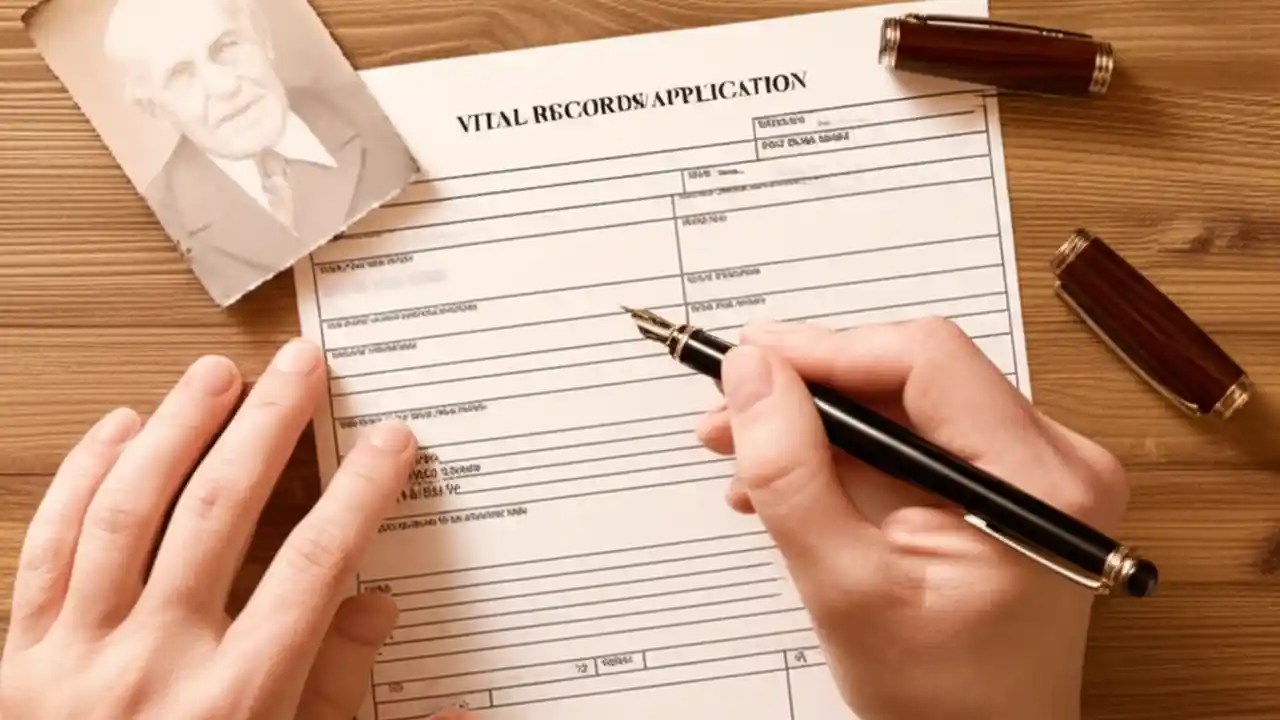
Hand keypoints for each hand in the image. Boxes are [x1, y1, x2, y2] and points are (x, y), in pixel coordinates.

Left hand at [2, 340, 417, 718]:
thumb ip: (337, 700)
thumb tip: (385, 620)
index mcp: (236, 704)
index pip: (313, 569)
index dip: (359, 494)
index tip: (389, 443)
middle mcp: (154, 668)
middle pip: (218, 513)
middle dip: (269, 426)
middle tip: (300, 367)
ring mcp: (75, 658)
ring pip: (126, 510)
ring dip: (175, 428)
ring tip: (214, 375)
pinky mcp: (16, 657)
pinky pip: (47, 546)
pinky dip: (82, 477)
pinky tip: (116, 429)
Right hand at [697, 319, 1129, 719]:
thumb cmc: (939, 693)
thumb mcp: (843, 584)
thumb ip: (790, 472)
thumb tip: (752, 374)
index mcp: (1037, 482)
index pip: (925, 360)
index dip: (826, 349)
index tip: (751, 361)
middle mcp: (1053, 460)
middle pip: (911, 374)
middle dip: (809, 389)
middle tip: (731, 413)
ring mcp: (1032, 468)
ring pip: (903, 402)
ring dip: (819, 422)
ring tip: (747, 455)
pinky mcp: (1003, 480)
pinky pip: (914, 436)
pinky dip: (847, 449)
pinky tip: (793, 479)